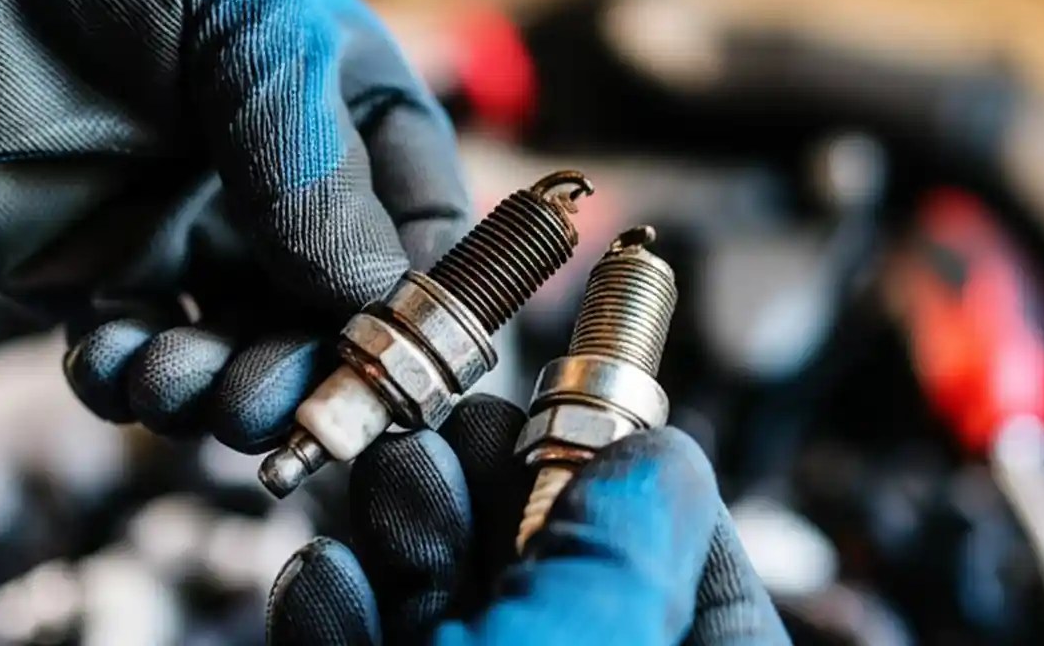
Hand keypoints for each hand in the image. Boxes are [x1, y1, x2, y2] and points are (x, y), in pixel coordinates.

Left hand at [0, 0, 467, 449]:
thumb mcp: (259, 25)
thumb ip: (318, 165)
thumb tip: (371, 296)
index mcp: (352, 126)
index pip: (418, 237)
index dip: (414, 306)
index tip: (390, 358)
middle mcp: (283, 194)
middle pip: (328, 320)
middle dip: (304, 372)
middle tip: (268, 399)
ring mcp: (193, 236)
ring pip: (239, 355)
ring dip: (217, 392)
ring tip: (178, 380)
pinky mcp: (100, 272)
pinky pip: (135, 355)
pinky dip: (129, 382)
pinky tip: (114, 360)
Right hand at [267, 395, 789, 644]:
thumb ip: (629, 550)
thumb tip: (664, 453)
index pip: (718, 612)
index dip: (672, 511)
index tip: (625, 427)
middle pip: (568, 592)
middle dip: (511, 498)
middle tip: (470, 419)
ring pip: (461, 623)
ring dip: (415, 540)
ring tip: (392, 460)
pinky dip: (342, 624)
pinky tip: (324, 574)